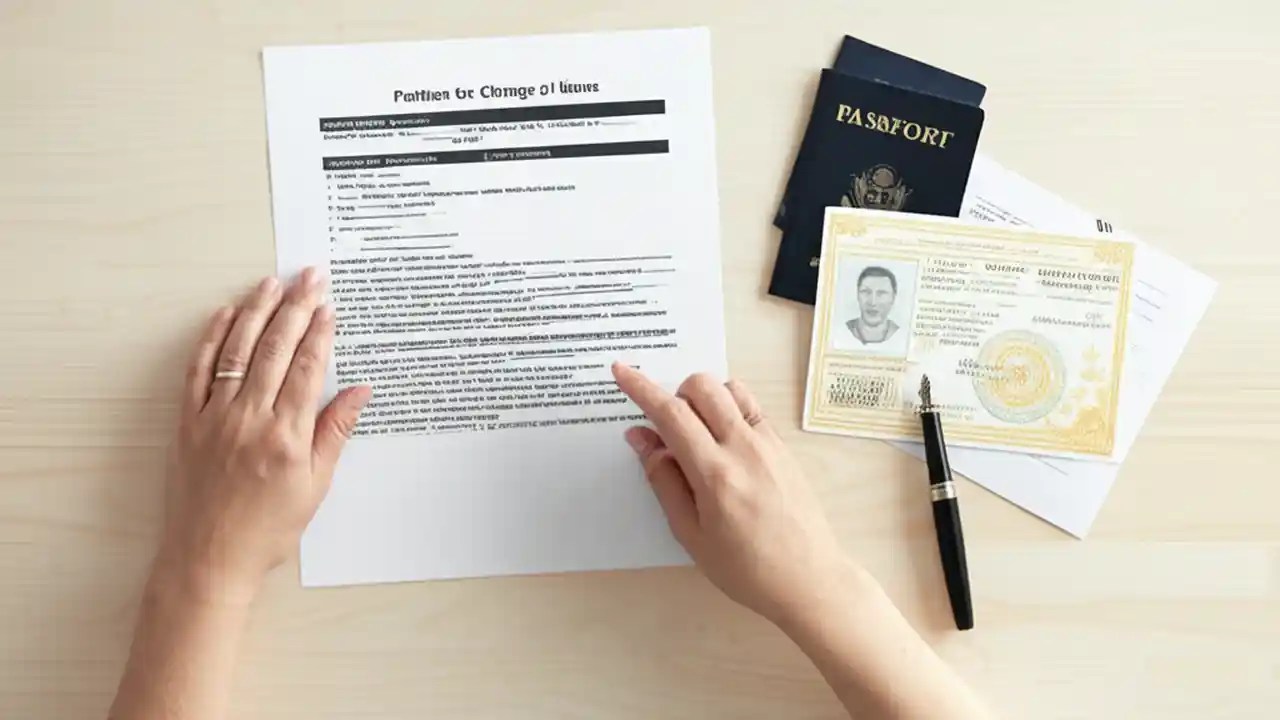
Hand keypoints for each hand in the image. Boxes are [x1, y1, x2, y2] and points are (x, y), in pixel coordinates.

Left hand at [156, 269, 370, 602]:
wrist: (209, 559)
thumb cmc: (267, 530)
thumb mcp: (315, 485)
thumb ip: (334, 432)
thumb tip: (359, 392)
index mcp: (286, 436)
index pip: (307, 369)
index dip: (320, 332)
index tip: (330, 305)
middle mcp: (249, 420)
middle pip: (275, 349)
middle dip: (296, 307)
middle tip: (310, 277)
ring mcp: (215, 418)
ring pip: (237, 351)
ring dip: (256, 311)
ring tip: (272, 283)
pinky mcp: (188, 423)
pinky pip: (199, 371)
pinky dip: (212, 339)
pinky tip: (225, 315)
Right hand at [612, 363, 861, 625]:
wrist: (809, 579)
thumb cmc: (746, 569)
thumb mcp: (691, 535)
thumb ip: (664, 481)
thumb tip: (642, 439)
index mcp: (715, 473)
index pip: (671, 414)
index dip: (641, 388)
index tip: (621, 370)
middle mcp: (744, 447)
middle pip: (702, 387)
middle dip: (675, 394)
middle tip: (668, 432)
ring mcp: (769, 443)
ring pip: (730, 389)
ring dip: (705, 399)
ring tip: (698, 436)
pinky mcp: (783, 447)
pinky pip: (751, 408)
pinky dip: (729, 410)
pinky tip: (724, 444)